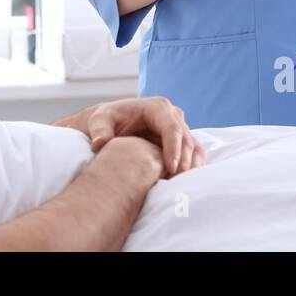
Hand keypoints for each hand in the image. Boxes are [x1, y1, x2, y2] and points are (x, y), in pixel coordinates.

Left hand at [84, 96, 206, 177]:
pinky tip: (183, 185)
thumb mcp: (100, 121)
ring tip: (180, 187)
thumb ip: (100, 131)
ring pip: (194, 148)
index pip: (172, 127)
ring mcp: (179, 128)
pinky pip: (195, 155)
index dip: (174, 148)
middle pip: (186, 139)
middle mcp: (172, 115)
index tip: (170, 169)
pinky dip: (193, 169)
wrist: (112, 125)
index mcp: (157, 107)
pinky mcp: (181, 141)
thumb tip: (100, 143)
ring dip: (191, 168)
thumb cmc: (107, 121)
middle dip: (184, 162)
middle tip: (175, 184)